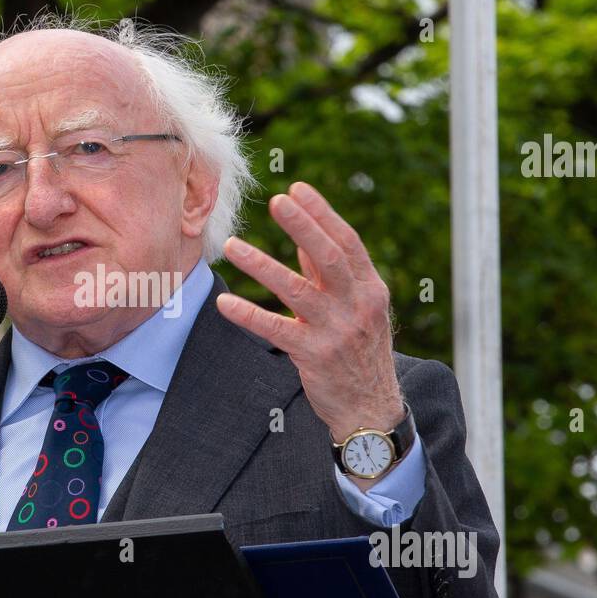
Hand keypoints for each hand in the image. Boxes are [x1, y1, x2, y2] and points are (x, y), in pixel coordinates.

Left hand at [216, 181, 404, 451]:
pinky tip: (225, 303)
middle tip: (276, 200)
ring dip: (262, 265)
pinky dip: (248, 315)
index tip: (296, 188)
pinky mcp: (313, 356)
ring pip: (296, 291)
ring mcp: (336, 332)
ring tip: (233, 246)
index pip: (347, 242)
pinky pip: (275, 330)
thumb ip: (332, 275)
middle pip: (328, 258)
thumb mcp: (358, 308)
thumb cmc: (360, 352)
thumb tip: (308, 238)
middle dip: (303, 226)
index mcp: (371, 289)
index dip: (322, 214)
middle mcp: (357, 306)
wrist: (371, 409)